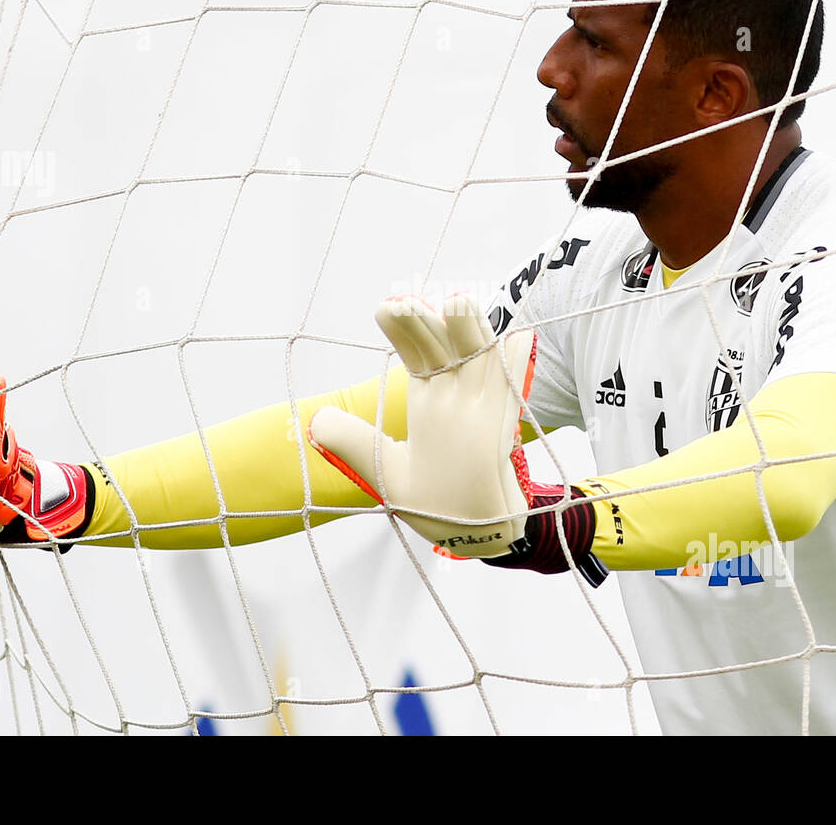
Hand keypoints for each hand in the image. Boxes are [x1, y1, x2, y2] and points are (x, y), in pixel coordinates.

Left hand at [307, 293, 534, 558]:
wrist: (473, 533)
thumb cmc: (430, 500)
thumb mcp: (383, 469)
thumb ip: (353, 442)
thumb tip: (316, 418)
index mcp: (428, 400)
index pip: (416, 354)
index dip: (403, 330)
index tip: (384, 308)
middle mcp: (455, 398)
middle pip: (444, 348)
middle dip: (426, 324)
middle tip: (405, 301)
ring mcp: (481, 411)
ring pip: (477, 361)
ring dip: (470, 332)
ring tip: (458, 301)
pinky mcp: (502, 434)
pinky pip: (510, 394)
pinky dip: (515, 366)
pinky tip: (519, 337)